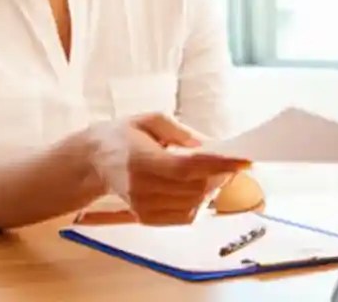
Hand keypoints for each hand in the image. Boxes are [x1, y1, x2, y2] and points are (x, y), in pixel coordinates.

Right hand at [88, 113, 250, 225]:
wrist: (93, 161)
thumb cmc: (123, 134)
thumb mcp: (150, 120)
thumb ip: (183, 132)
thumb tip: (213, 147)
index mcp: (139, 158)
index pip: (186, 167)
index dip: (218, 165)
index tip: (244, 160)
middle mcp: (140, 187)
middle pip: (194, 187)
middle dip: (221, 175)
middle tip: (233, 162)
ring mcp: (142, 207)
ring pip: (194, 204)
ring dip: (213, 189)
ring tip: (217, 172)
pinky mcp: (146, 218)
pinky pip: (185, 216)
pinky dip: (200, 202)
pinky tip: (199, 186)